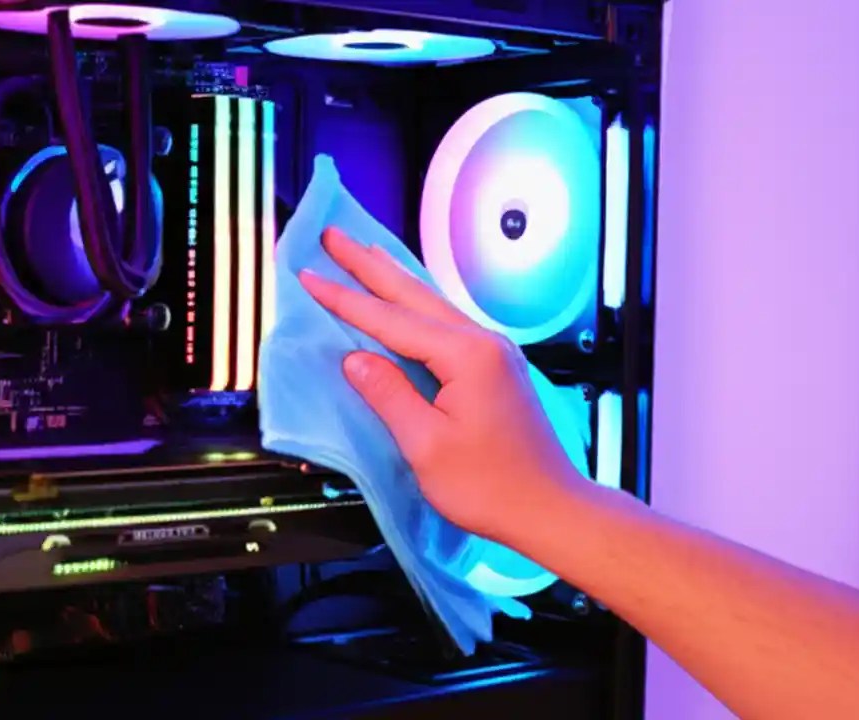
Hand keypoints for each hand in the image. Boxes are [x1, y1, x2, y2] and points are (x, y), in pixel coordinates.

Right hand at [298, 227, 590, 545]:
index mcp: (466, 356)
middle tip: (333, 234)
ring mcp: (493, 352)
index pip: (390, 320)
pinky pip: (445, 322)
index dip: (345, 299)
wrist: (550, 509)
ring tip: (362, 251)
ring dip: (393, 277)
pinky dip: (415, 304)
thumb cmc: (490, 486)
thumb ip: (388, 395)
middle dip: (369, 264)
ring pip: (432, 304)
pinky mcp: (495, 368)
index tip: (308, 275)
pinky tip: (405, 298)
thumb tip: (354, 359)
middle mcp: (482, 342)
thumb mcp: (427, 446)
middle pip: (414, 294)